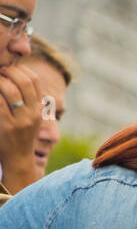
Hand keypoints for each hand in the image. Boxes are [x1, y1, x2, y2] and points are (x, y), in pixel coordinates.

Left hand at [0, 65, 42, 191]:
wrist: (18, 158)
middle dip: (8, 71)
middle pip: (24, 81)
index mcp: (38, 108)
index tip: (8, 70)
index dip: (20, 69)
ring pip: (9, 89)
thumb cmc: (20, 135)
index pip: (34, 80)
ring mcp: (20, 120)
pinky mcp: (7, 125)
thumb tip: (14, 75)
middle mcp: (32, 113)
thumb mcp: (31, 117)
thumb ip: (28, 99)